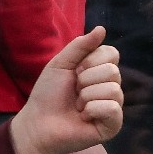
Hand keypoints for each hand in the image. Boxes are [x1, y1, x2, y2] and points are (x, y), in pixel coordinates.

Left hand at [9, 28, 122, 153]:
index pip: (112, 53)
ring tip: (77, 106)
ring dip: (87, 96)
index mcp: (99, 71)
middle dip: (86, 80)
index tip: (75, 71)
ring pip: (113, 89)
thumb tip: (102, 28)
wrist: (39, 122)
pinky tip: (84, 117)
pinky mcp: (114, 125)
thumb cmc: (48, 94)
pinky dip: (93, 110)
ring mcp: (113, 107)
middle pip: (112, 71)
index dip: (91, 60)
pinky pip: (113, 108)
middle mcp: (110, 87)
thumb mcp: (61, 63)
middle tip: (74, 91)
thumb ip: (80, 45)